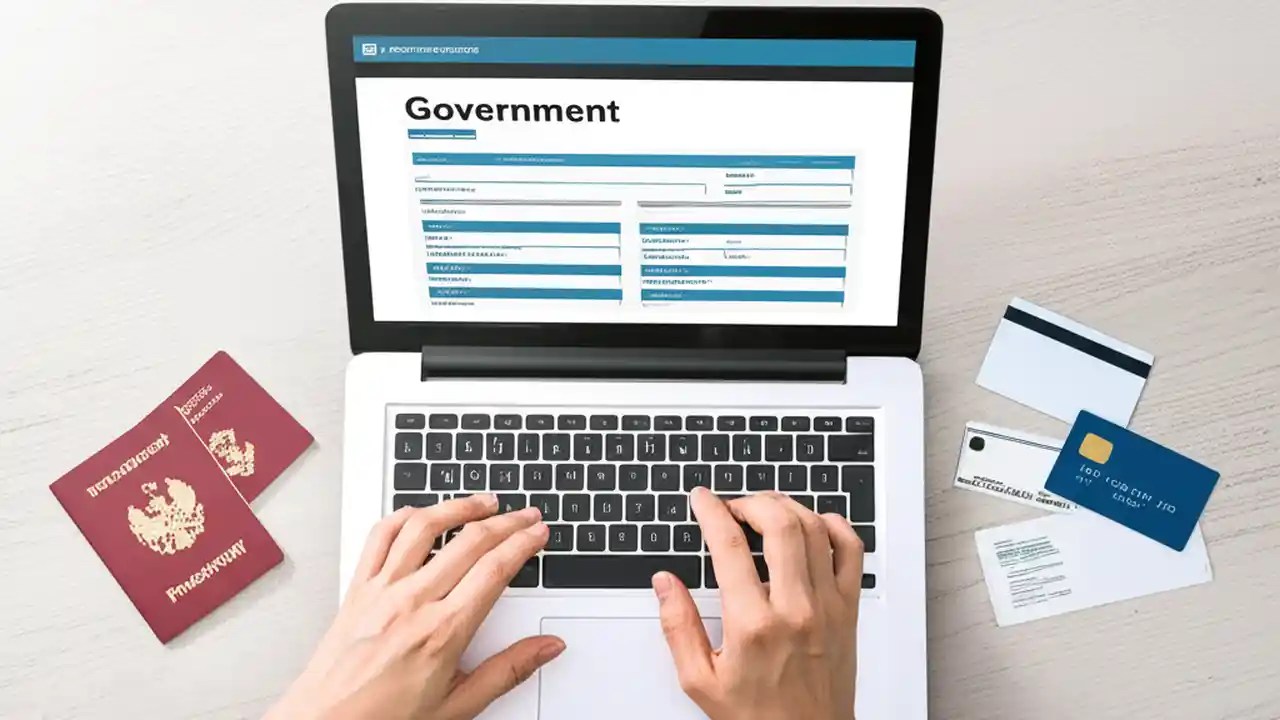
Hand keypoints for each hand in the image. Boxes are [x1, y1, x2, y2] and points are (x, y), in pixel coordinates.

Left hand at [267, 495, 562, 719]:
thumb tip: (547, 648)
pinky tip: (422, 513)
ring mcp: (382, 590)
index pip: (495, 570)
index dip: (523, 543)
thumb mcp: (459, 706)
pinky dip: (405, 516)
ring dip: (459, 506)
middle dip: (506, 521)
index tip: (538, 532)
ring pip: (425, 527)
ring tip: (483, 502)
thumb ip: (508, 671)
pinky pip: (380, 537)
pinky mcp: (358, 589)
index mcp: (443, 632)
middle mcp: (412, 603)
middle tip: (526, 515)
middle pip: (469, 542)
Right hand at [653, 488, 864, 719]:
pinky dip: (833, 525)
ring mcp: (827, 606)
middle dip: (750, 501)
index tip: (702, 500)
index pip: (728, 546)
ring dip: (785, 507)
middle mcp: (795, 609)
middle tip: (732, 506)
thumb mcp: (701, 680)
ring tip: (764, 510)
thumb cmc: (759, 718)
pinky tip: (813, 524)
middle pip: (778, 523)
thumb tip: (665, 583)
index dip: (711, 511)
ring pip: (814, 528)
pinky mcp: (849, 610)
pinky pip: (851, 551)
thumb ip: (678, 626)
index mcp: (752, 624)